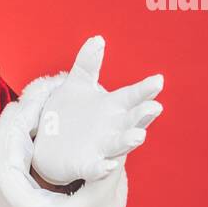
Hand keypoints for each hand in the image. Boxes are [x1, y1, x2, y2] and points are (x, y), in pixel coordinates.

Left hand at [30, 36, 163, 185]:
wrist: (50, 146)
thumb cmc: (71, 114)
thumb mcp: (77, 85)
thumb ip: (87, 63)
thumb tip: (98, 39)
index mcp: (113, 107)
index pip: (132, 96)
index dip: (144, 90)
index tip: (158, 80)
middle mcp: (112, 128)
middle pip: (132, 121)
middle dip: (142, 116)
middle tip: (154, 108)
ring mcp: (101, 148)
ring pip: (119, 145)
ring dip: (129, 141)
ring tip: (139, 136)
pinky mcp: (85, 165)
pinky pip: (95, 167)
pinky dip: (101, 167)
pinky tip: (106, 165)